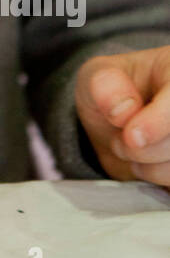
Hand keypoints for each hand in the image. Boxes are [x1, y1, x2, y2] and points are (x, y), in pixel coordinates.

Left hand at [75, 46, 169, 187]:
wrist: (118, 122)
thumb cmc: (113, 92)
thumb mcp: (95, 77)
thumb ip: (104, 85)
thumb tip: (124, 111)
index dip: (159, 122)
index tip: (131, 136)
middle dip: (144, 149)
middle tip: (121, 140)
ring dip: (150, 168)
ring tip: (132, 149)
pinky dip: (161, 181)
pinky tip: (148, 165)